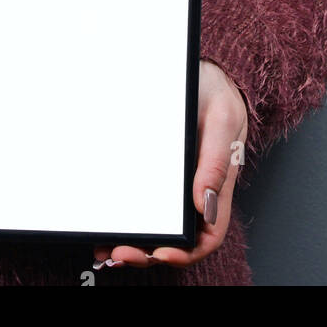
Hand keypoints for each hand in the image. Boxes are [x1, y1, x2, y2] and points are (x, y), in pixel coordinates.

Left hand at [93, 59, 247, 269]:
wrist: (203, 72)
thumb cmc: (218, 96)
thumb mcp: (221, 122)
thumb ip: (216, 163)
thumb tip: (205, 205)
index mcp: (216, 188)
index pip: (207, 235)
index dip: (185, 252)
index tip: (161, 253)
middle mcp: (194, 192)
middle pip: (175, 238)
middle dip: (148, 253)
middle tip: (120, 254)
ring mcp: (174, 185)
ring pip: (155, 226)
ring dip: (132, 243)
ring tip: (105, 249)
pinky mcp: (156, 171)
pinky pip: (141, 200)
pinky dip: (124, 218)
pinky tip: (105, 225)